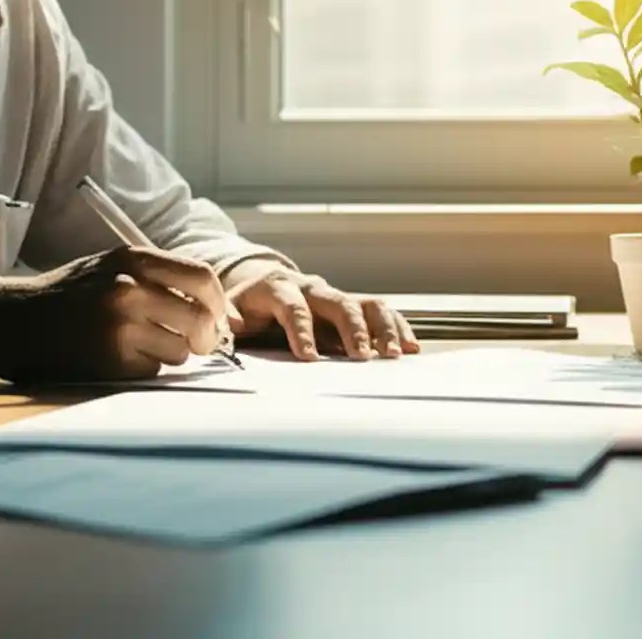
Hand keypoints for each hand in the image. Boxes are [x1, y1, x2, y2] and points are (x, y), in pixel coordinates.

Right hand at [0, 247, 229, 380]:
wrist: (12, 320)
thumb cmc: (72, 294)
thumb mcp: (113, 266)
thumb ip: (161, 278)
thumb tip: (220, 310)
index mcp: (134, 258)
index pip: (203, 278)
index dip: (219, 303)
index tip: (221, 319)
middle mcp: (129, 288)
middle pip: (200, 320)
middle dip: (205, 338)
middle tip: (198, 344)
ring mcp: (118, 325)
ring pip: (181, 350)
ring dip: (171, 354)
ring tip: (141, 345)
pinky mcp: (109, 360)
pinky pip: (153, 370)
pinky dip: (144, 368)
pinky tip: (118, 357)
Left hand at [223, 259, 418, 360]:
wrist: (265, 283)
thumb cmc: (248, 304)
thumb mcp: (231, 308)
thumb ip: (230, 319)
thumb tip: (234, 326)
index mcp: (280, 289)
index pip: (294, 308)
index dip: (302, 331)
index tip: (310, 358)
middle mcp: (313, 288)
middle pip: (339, 303)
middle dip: (353, 330)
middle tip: (362, 358)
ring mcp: (337, 296)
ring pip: (367, 304)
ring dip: (383, 329)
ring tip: (393, 355)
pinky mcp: (354, 306)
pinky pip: (381, 312)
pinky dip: (398, 328)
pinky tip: (411, 349)